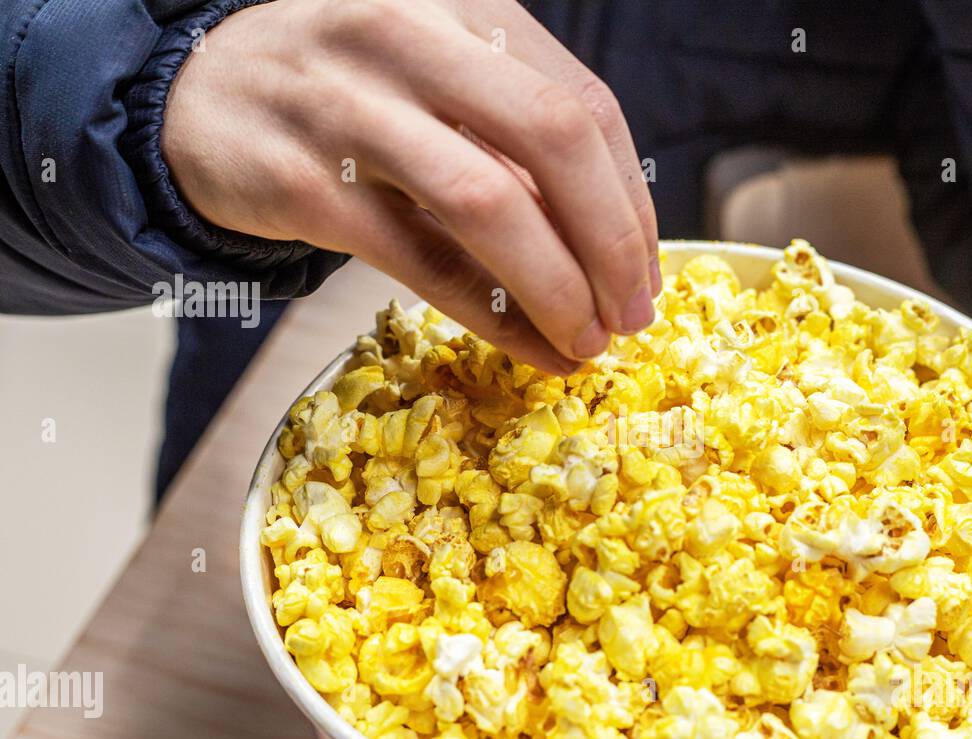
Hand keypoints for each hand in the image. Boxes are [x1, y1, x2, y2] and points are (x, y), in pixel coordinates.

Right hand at [163, 0, 658, 373]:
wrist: (201, 94)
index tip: (647, 272)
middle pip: (554, 139)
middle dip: (612, 243)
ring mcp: (350, 107)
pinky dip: (491, 314)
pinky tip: (529, 348)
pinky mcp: (305, 182)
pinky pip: (422, 262)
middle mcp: (411, 38)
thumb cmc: (348, 93)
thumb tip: (616, 245)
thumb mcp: (438, 78)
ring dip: (558, 287)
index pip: (584, 106)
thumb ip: (516, 140)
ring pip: (489, 204)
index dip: (632, 202)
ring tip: (588, 342)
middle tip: (632, 314)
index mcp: (464, 8)